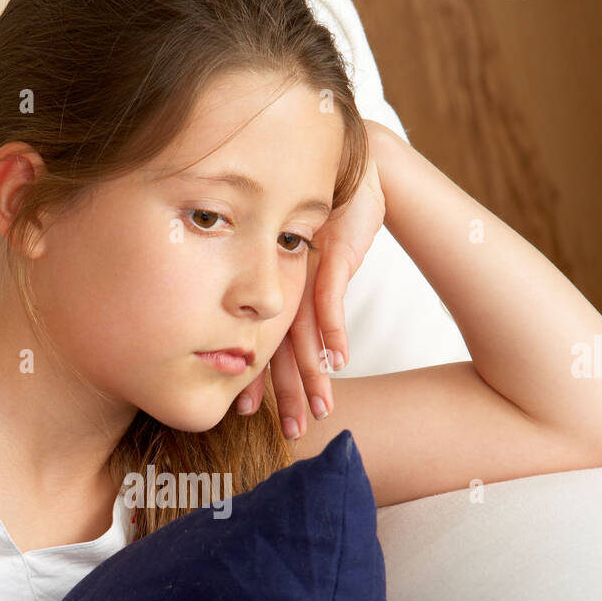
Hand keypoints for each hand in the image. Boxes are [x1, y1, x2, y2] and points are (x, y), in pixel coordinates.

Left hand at [235, 122, 385, 437]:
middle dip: (288, 392)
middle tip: (292, 432)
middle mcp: (286, 285)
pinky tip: (339, 361)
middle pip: (283, 348)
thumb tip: (327, 357)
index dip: (258, 380)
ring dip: (313, 373)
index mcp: (275, 290)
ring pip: (305, 332)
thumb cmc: (335, 215)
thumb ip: (319, 305)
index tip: (249, 415)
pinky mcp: (329, 255)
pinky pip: (330, 298)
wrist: (352, 169)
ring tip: (319, 408)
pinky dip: (334, 330)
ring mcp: (305, 272)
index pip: (263, 344)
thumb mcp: (322, 263)